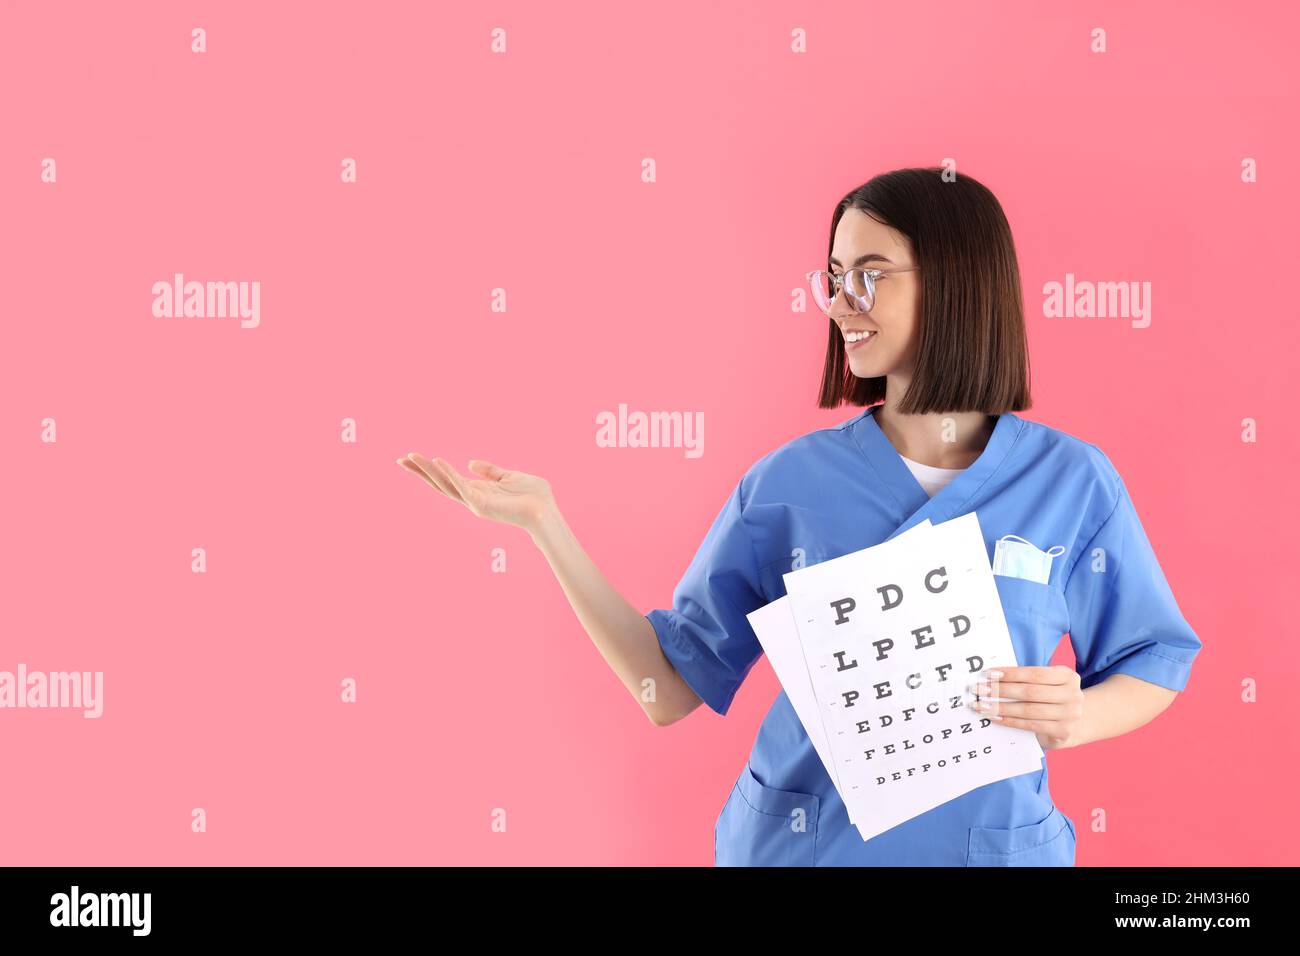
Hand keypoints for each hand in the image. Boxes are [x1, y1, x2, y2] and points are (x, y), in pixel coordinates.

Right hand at [396, 453, 556, 534]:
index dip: (429, 468)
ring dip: (429, 470)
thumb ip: (489, 470)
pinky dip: (449, 474)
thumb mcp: (509, 476)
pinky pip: (461, 487)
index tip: (412, 458)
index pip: (447, 478)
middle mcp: (472, 498)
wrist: (546, 511)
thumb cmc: (533, 496)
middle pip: (440, 483)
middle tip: (400, 459)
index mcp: (477, 490)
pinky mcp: (481, 505)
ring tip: (412, 457)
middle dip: (420, 471)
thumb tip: (470, 462)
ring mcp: (475, 503)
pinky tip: (438, 461)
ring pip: (445, 485)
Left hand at [966, 665, 1083, 750]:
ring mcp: (1070, 714)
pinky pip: (1031, 725)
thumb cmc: (1052, 698)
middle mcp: (1073, 694)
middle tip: (979, 689)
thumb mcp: (1047, 684)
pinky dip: (1011, 721)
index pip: (1034, 673)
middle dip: (1001, 690)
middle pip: (1030, 691)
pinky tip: (996, 717)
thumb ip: (1027, 679)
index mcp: (1068, 676)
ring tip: (982, 705)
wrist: (1076, 723)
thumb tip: (992, 676)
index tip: (988, 674)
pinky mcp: (1064, 731)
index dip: (1010, 674)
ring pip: (1028, 710)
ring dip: (1001, 707)